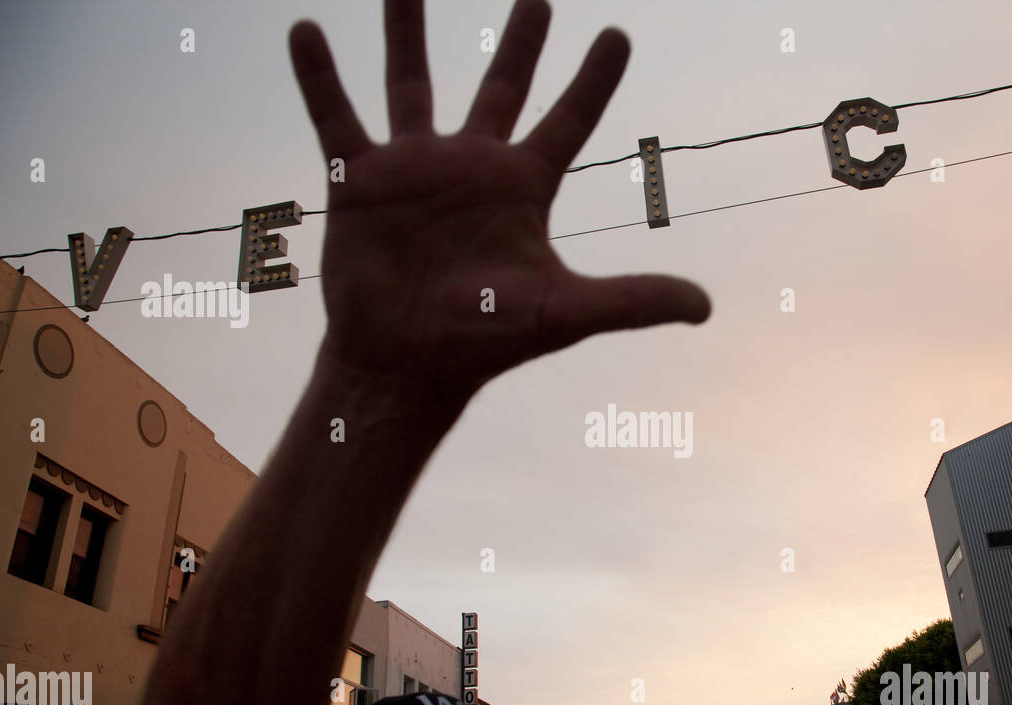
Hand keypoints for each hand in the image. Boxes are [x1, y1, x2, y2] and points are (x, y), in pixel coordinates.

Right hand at [289, 0, 711, 411]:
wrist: (405, 364)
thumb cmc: (484, 341)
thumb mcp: (565, 313)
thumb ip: (632, 301)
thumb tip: (706, 307)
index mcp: (523, 189)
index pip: (569, 120)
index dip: (594, 79)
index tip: (617, 34)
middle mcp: (472, 169)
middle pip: (503, 89)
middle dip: (523, 44)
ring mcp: (414, 169)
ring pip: (411, 85)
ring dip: (406, 33)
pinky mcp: (359, 180)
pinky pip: (335, 117)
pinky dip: (318, 78)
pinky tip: (305, 30)